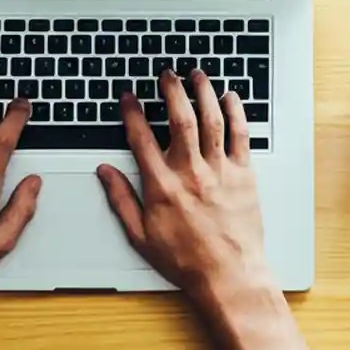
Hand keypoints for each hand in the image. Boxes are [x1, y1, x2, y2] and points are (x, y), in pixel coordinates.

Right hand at [96, 69, 273, 307]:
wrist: (228, 275)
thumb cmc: (186, 260)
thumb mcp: (141, 235)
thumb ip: (121, 199)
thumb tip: (105, 172)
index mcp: (162, 186)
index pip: (141, 138)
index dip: (132, 112)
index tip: (129, 97)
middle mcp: (191, 172)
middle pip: (180, 119)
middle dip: (171, 90)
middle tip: (166, 74)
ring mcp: (220, 171)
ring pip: (211, 120)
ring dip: (203, 92)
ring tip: (197, 74)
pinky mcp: (244, 175)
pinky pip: (241, 136)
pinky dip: (236, 112)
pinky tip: (231, 97)